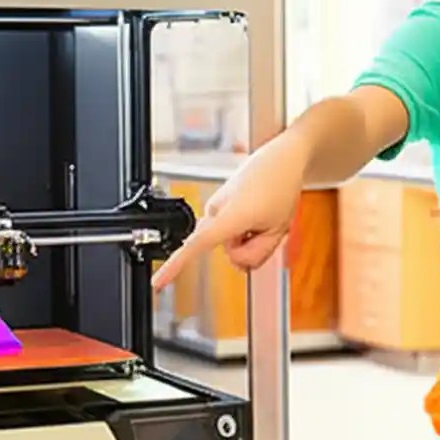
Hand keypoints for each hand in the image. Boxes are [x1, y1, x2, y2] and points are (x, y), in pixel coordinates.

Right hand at [151, 140, 305, 289]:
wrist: (282, 158)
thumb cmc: (281, 187)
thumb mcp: (278, 231)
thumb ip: (257, 255)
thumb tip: (238, 264)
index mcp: (229, 215)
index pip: (196, 246)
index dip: (174, 266)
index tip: (157, 282)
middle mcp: (216, 209)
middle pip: (228, 250)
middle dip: (249, 246)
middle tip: (268, 226)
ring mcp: (216, 204)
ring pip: (229, 239)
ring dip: (248, 233)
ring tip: (263, 213)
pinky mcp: (219, 202)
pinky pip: (228, 227)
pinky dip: (243, 225)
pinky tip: (257, 210)